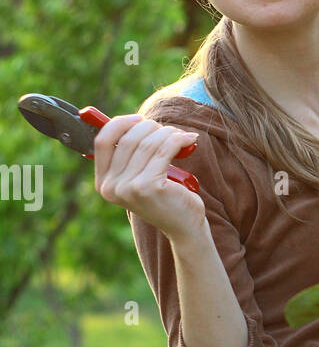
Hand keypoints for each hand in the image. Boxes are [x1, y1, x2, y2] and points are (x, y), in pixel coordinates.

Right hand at [94, 114, 206, 239]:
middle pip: (128, 139)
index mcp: (104, 183)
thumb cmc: (164, 197)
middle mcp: (112, 187)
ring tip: (181, 137)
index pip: (102, 141)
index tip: (140, 119)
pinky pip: (164, 150)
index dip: (120, 124)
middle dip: (151, 128)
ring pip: (148, 143)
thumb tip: (133, 121)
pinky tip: (189, 140)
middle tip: (168, 131)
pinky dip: (178, 140)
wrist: (184, 227)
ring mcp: (129, 188)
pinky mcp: (150, 186)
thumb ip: (130, 155)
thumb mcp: (139, 177)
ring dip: (168, 133)